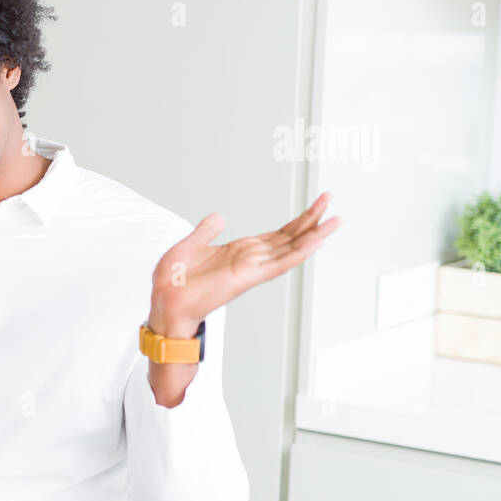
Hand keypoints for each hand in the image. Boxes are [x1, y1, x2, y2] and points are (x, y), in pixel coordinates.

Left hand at [148, 192, 342, 337]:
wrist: (165, 301)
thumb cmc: (174, 281)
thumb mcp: (190, 245)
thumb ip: (206, 231)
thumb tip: (218, 217)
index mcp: (239, 252)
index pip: (277, 235)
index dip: (297, 221)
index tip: (314, 205)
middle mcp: (250, 259)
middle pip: (290, 238)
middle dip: (311, 220)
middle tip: (330, 200)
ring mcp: (252, 269)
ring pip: (291, 250)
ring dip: (314, 235)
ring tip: (335, 220)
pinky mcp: (248, 277)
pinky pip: (279, 264)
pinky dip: (298, 253)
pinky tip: (315, 242)